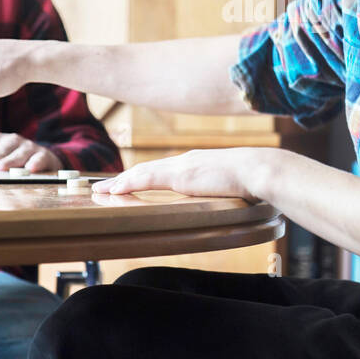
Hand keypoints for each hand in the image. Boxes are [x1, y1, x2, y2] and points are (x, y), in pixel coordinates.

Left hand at [0, 132, 61, 171]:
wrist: (38, 161)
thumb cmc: (8, 161)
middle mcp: (11, 140)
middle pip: (0, 148)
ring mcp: (28, 147)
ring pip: (19, 152)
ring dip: (10, 160)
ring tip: (0, 168)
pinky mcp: (43, 155)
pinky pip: (40, 158)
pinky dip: (36, 162)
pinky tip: (31, 168)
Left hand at [92, 148, 272, 200]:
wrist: (259, 169)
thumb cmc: (252, 179)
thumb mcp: (231, 183)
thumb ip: (221, 188)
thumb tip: (222, 198)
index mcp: (195, 163)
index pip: (161, 169)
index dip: (141, 175)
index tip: (126, 182)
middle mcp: (184, 160)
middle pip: (146, 169)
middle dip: (123, 177)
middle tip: (103, 186)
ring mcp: (181, 166)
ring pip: (141, 172)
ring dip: (119, 181)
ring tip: (100, 189)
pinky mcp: (179, 175)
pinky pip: (147, 179)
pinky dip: (128, 183)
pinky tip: (115, 189)